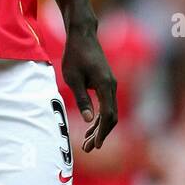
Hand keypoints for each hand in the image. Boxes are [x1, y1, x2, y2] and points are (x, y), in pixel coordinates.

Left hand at [61, 23, 117, 151]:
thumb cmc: (75, 55)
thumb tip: (89, 119)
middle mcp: (112, 86)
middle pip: (111, 117)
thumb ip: (82, 99)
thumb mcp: (73, 78)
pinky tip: (90, 126)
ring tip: (87, 143)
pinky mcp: (106, 83)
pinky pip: (106, 104)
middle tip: (89, 149)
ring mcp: (110, 84)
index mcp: (105, 85)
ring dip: (99, 128)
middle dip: (100, 134)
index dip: (102, 132)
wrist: (82, 35)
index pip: (108, 115)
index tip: (95, 145)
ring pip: (109, 112)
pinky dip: (99, 117)